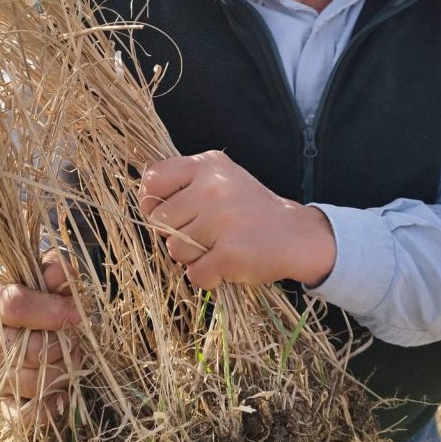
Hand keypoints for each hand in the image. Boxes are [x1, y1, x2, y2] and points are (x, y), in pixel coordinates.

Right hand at [0, 254, 81, 423]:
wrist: (17, 310)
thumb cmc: (36, 287)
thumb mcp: (44, 268)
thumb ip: (55, 268)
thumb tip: (59, 276)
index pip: (16, 307)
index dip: (52, 311)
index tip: (77, 312)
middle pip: (29, 350)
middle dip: (63, 344)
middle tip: (74, 336)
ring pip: (32, 382)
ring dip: (61, 371)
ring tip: (69, 355)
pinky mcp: (1, 397)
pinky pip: (18, 417)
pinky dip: (44, 411)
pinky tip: (60, 399)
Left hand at [138, 150, 335, 289]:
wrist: (296, 235)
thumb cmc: (248, 210)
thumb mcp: (220, 179)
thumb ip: (183, 184)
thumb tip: (144, 203)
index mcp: (207, 165)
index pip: (153, 180)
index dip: (153, 203)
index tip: (169, 213)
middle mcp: (213, 187)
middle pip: (160, 221)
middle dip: (176, 234)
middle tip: (206, 234)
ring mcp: (221, 220)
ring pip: (174, 250)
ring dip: (193, 257)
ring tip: (220, 246)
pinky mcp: (229, 253)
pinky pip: (195, 274)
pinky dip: (208, 276)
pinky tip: (228, 264)